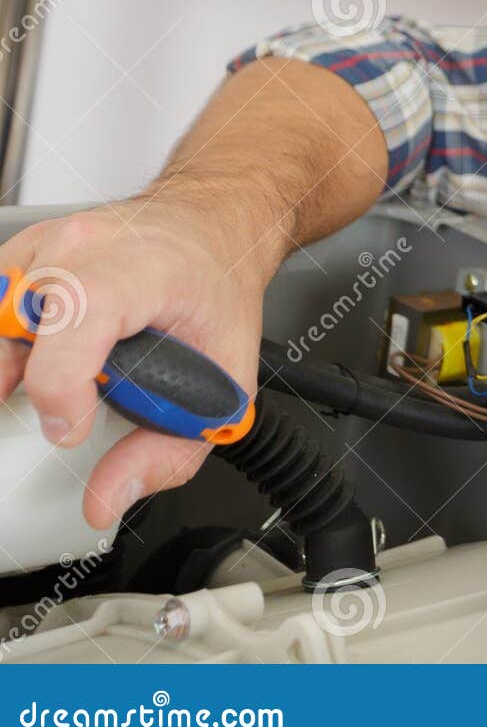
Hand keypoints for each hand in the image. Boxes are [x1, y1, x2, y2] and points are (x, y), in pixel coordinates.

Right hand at [0, 196, 280, 528]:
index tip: (70, 425)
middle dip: (22, 378)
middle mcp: (88, 245)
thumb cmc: (218, 288)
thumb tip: (106, 498)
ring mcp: (50, 242)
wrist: (213, 228)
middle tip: (62, 405)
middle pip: (15, 321)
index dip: (60, 385)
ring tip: (48, 382)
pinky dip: (4, 340)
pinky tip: (33, 357)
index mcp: (144, 268)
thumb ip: (169, 450)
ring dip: (8, 362)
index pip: (79, 315)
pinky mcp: (25, 250)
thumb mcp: (225, 378)